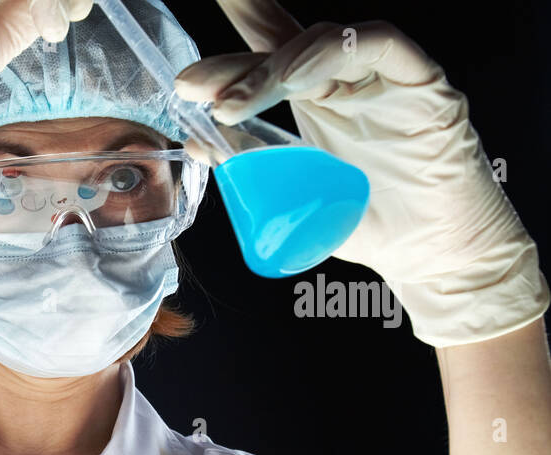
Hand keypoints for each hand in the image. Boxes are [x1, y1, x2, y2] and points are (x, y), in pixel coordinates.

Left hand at [173, 0, 548, 347]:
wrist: (431, 255)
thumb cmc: (368, 222)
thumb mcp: (293, 191)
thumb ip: (251, 159)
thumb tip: (197, 140)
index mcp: (317, 96)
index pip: (269, 50)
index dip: (233, 34)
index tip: (189, 55)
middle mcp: (348, 77)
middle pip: (286, 46)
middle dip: (235, 62)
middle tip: (190, 84)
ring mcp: (384, 76)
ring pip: (324, 41)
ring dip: (271, 68)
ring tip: (230, 105)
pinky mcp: (421, 80)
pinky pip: (378, 44)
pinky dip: (328, 55)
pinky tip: (293, 78)